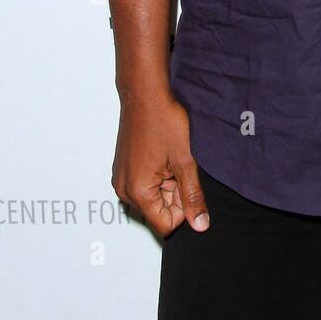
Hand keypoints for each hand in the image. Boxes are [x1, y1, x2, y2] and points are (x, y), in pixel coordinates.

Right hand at [111, 93, 209, 238]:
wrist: (144, 94)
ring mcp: (121, 179)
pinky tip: (160, 154)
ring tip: (168, 158)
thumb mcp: (184, 161)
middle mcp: (124, 190)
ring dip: (166, 184)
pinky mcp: (122, 169)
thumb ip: (192, 196)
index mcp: (138, 192)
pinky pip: (143, 185)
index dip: (183, 209)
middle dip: (174, 195)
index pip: (165, 225)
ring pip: (152, 198)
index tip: (187, 183)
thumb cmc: (163, 121)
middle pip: (157, 212)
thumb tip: (200, 225)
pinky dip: (156, 175)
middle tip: (178, 166)